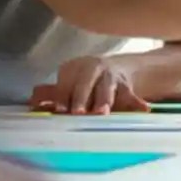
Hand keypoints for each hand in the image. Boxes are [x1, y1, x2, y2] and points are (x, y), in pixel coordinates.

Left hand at [31, 56, 149, 114]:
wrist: (114, 68)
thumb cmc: (84, 81)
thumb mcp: (70, 80)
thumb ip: (58, 96)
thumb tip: (36, 107)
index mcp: (75, 68)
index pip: (67, 83)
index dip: (64, 96)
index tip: (61, 110)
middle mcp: (94, 69)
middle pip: (86, 84)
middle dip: (82, 98)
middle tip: (79, 112)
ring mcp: (111, 77)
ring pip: (107, 89)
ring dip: (104, 99)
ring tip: (103, 111)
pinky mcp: (127, 87)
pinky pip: (132, 96)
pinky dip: (138, 103)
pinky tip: (144, 109)